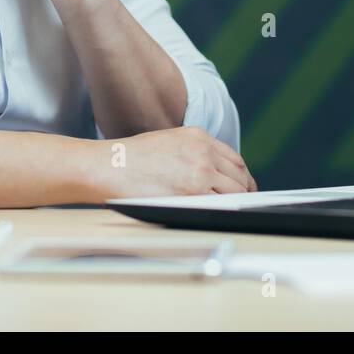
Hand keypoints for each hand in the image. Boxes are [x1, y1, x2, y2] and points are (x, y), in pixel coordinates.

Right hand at [89, 126, 257, 198]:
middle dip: (243, 191)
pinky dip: (223, 211)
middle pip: (240, 176)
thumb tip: (211, 173)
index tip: (242, 187)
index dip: (242, 176)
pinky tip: (219, 216)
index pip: (235, 159)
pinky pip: (219, 205)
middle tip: (241, 205)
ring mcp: (200, 172)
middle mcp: (204, 152)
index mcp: (199, 137)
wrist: (110, 165)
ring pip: (235, 192)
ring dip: (236, 203)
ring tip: (230, 213)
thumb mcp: (169, 141)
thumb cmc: (131, 158)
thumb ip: (193, 152)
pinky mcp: (192, 193)